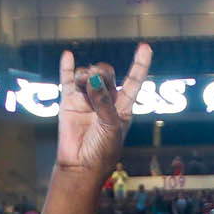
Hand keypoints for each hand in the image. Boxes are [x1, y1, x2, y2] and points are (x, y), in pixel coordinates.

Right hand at [55, 44, 152, 176]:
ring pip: (87, 75)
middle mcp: (105, 100)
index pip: (134, 81)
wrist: (81, 166)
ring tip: (84, 81)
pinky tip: (68, 55)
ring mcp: (86, 99)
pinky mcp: (69, 102)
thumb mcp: (111, 127)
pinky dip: (67, 67)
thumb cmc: (103, 152)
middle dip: (102, 71)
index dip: (140, 64)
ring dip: (85, 74)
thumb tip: (92, 78)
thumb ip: (104, 102)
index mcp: (122, 106)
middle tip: (96, 77)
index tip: (145, 48)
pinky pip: (67, 80)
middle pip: (106, 74)